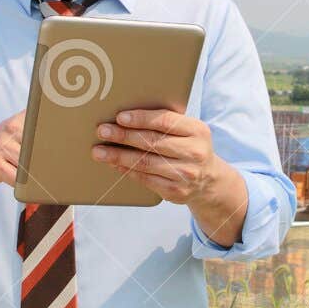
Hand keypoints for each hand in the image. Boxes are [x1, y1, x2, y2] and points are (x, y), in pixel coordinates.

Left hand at [92, 108, 222, 204]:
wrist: (208, 179)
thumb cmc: (189, 147)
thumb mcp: (188, 130)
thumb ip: (166, 122)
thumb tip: (126, 116)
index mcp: (197, 130)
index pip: (165, 121)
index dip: (141, 119)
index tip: (120, 117)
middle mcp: (194, 152)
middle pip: (152, 142)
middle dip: (123, 136)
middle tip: (102, 131)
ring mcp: (186, 174)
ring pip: (145, 163)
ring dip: (118, 156)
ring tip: (99, 151)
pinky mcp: (176, 191)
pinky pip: (146, 179)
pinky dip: (127, 170)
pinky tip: (115, 163)